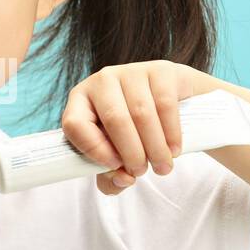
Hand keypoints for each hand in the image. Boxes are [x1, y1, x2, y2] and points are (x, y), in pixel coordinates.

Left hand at [60, 61, 199, 195]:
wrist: (175, 104)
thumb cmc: (134, 133)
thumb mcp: (118, 157)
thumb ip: (111, 177)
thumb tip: (122, 180)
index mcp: (81, 100)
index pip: (74, 123)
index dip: (92, 148)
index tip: (115, 166)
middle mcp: (103, 80)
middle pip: (114, 119)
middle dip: (130, 153)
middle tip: (142, 172)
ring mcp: (132, 72)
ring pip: (141, 114)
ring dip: (154, 148)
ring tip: (162, 167)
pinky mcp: (160, 70)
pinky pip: (164, 104)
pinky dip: (170, 133)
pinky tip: (173, 149)